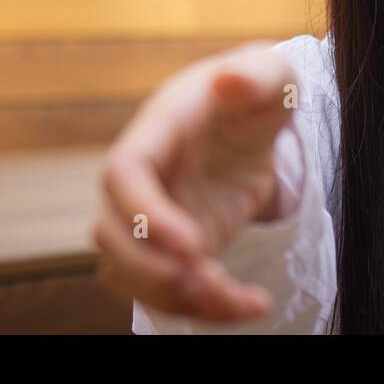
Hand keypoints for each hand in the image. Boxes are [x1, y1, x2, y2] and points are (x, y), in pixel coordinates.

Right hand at [92, 41, 297, 321]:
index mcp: (158, 131)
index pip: (124, 173)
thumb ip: (256, 74)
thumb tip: (230, 80)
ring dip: (177, 299)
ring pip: (132, 274)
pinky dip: (204, 308)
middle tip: (210, 282)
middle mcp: (142, 179)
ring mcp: (151, 218)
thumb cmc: (259, 91)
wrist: (252, 121)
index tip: (192, 245)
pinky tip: (251, 304)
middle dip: (153, 270)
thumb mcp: (272, 75)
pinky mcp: (172, 249)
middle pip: (111, 235)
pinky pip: (168, 290)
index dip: (145, 213)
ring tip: (240, 301)